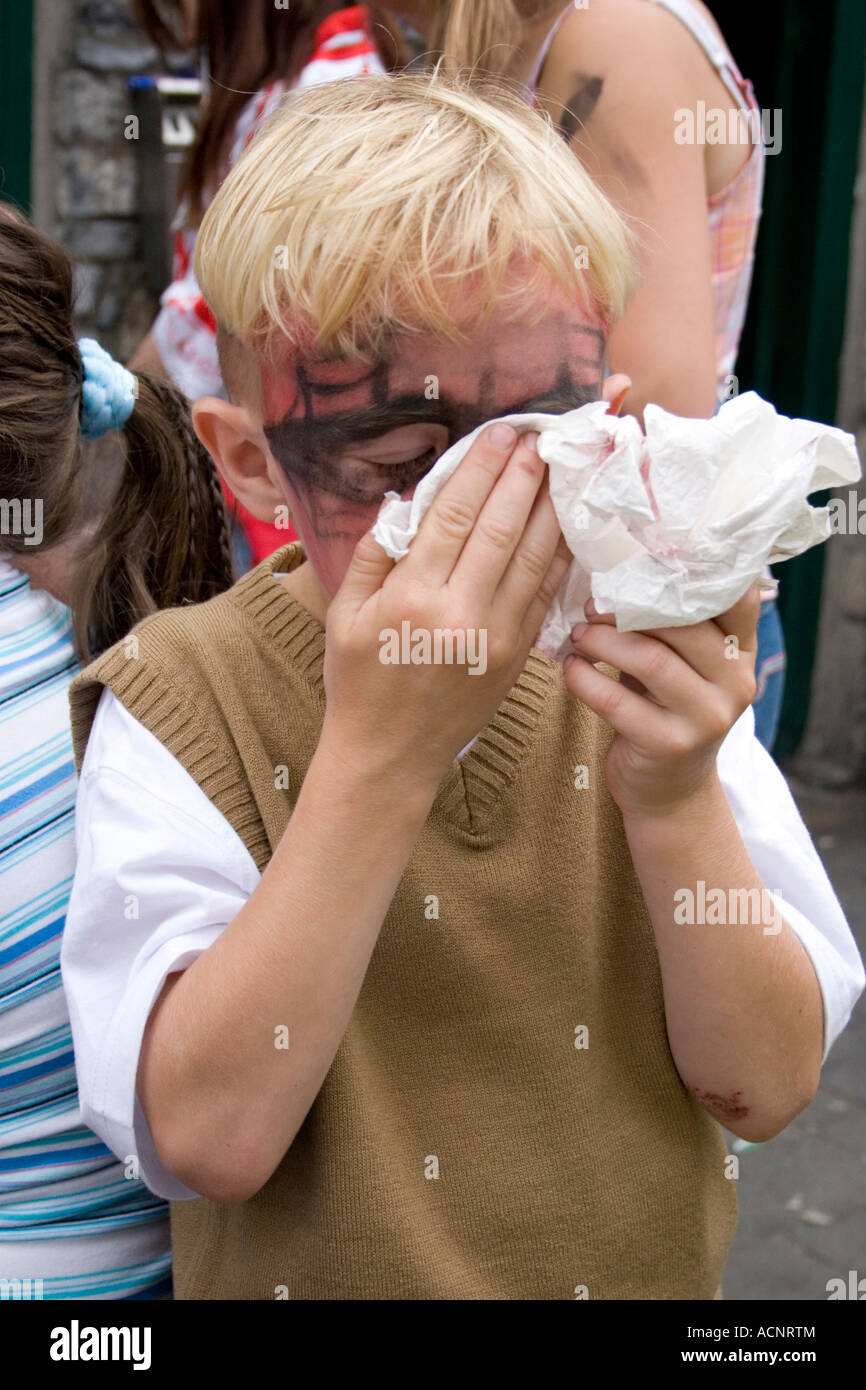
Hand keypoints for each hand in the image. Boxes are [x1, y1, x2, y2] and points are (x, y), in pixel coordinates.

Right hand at [321, 424, 572, 790]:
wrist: (391, 755)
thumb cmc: (359, 682)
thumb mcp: (344, 615)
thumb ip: (372, 555)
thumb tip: (405, 500)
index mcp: (412, 599)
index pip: (454, 516)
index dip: (481, 469)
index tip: (501, 434)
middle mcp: (461, 614)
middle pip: (503, 528)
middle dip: (525, 476)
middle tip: (543, 436)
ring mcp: (498, 637)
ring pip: (537, 557)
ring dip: (553, 506)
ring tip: (564, 466)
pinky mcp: (519, 655)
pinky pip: (547, 593)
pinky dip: (562, 553)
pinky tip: (568, 522)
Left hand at [563, 585, 760, 817]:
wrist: (669, 792)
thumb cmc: (666, 711)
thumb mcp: (685, 667)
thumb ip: (674, 625)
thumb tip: (623, 568)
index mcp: (741, 652)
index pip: (738, 598)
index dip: (692, 574)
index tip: (642, 562)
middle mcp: (735, 683)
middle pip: (684, 625)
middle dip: (626, 609)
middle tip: (590, 606)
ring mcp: (706, 718)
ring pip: (650, 659)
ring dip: (602, 641)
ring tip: (578, 635)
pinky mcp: (668, 745)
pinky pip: (616, 701)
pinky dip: (585, 678)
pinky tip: (571, 668)